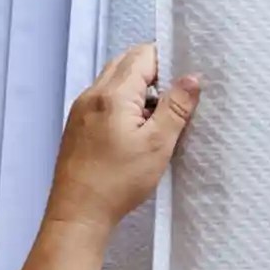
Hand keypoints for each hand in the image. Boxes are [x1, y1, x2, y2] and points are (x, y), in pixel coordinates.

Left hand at [45, 43, 200, 238]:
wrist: (78, 213)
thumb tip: (192, 79)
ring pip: (114, 82)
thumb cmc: (116, 182)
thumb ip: (176, 107)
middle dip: (153, 70)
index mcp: (112, 95)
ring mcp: (81, 110)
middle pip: (126, 63)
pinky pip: (104, 100)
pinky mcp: (78, 126)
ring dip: (138, 88)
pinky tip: (137, 130)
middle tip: (176, 93)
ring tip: (158, 116)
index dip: (167, 59)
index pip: (143, 56)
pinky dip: (123, 103)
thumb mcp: (157, 144)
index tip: (185, 76)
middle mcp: (92, 95)